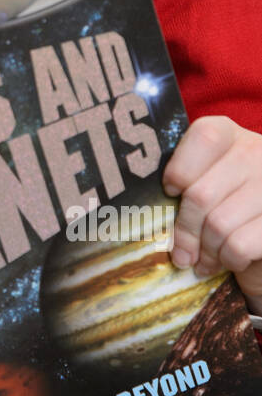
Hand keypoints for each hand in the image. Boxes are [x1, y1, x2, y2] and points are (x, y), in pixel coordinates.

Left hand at [162, 116, 261, 312]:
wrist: (259, 232)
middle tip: (181, 252)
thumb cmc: (223, 204)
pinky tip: (228, 260)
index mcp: (231, 135)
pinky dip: (228, 260)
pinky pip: (238, 245)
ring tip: (203, 259)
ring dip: (206, 251)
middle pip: (202, 193)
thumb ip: (182, 181)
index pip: (204, 137)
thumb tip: (145, 213)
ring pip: (218, 224)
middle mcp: (257, 153)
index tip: (171, 193)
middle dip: (185, 231)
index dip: (180, 170)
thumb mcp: (203, 179)